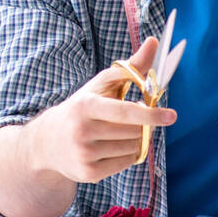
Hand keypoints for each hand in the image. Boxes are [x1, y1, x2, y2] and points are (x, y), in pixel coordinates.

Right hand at [26, 35, 176, 184]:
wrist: (47, 142)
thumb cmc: (81, 108)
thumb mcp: (100, 86)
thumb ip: (131, 67)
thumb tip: (155, 42)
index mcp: (85, 106)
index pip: (124, 112)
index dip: (150, 113)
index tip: (171, 115)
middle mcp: (82, 131)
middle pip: (134, 131)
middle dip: (142, 124)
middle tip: (133, 118)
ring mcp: (84, 155)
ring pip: (133, 148)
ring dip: (136, 139)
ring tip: (118, 132)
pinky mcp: (88, 174)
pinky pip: (127, 163)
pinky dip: (128, 154)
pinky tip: (112, 147)